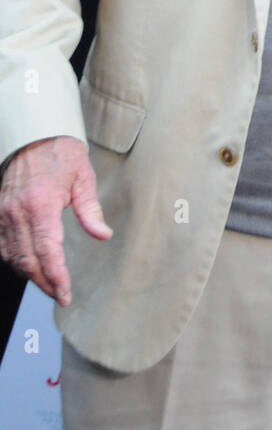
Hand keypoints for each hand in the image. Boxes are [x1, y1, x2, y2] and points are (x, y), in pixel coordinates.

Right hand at [0, 136, 111, 305]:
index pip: (47, 252)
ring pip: (12, 256)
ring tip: (48, 283)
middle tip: (60, 294)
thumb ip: (91, 210)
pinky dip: (15, 260)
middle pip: (27, 260)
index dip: (56, 277)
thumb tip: (102, 235)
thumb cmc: (61, 153)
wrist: (33, 135)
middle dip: (44, 282)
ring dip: (29, 274)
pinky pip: (2, 245)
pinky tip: (29, 266)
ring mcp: (4, 212)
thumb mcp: (84, 178)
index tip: (65, 294)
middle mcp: (18, 211)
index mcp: (41, 204)